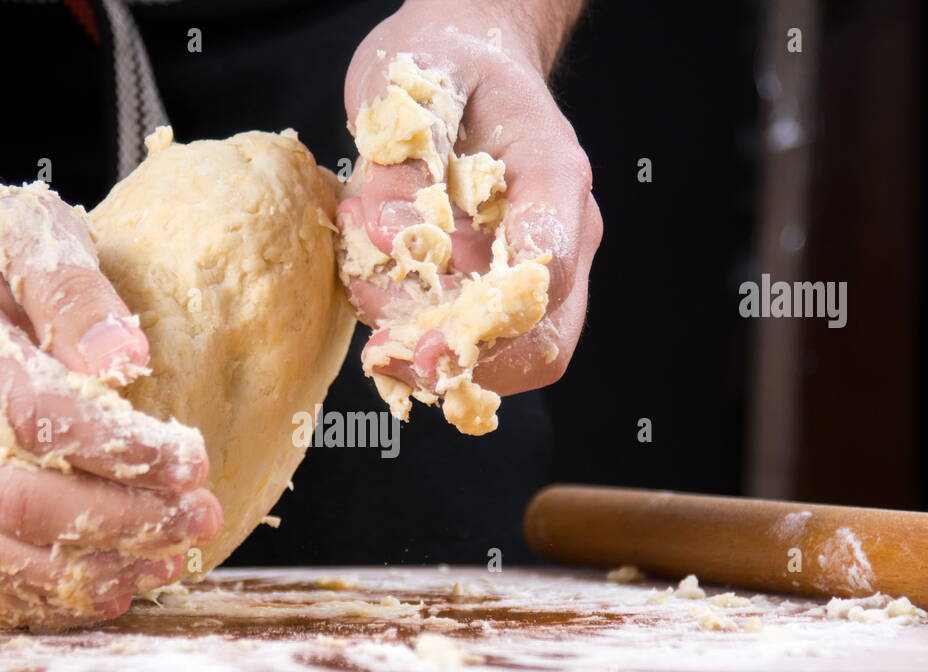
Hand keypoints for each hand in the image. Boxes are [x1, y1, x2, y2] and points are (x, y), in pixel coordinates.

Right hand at [0, 180, 220, 624]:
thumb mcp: (30, 233)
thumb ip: (75, 294)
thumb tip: (125, 362)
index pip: (33, 415)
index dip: (119, 448)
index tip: (192, 459)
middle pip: (16, 498)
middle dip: (120, 520)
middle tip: (199, 518)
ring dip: (92, 568)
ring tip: (172, 559)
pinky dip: (53, 588)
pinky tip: (119, 584)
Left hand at [338, 0, 601, 398]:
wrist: (467, 55)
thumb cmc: (449, 62)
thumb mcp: (411, 88)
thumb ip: (402, 164)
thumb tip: (390, 236)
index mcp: (553, 177)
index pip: (546, 269)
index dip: (491, 320)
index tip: (428, 344)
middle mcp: (561, 231)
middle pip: (543, 338)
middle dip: (463, 360)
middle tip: (385, 351)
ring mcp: (535, 263)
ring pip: (510, 353)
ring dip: (432, 347)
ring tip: (366, 288)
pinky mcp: (499, 283)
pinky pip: (475, 338)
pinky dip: (422, 334)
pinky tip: (376, 288)